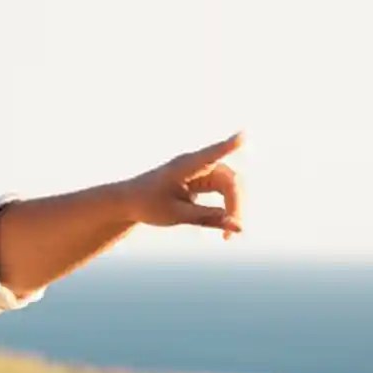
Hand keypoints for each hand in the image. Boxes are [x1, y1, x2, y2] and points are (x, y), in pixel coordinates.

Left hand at [123, 132, 244, 239]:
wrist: (128, 202)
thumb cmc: (147, 205)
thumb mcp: (176, 214)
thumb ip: (207, 218)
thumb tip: (238, 226)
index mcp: (185, 165)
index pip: (212, 154)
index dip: (230, 146)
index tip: (244, 135)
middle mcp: (196, 164)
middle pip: (230, 180)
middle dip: (236, 206)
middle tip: (229, 236)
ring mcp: (201, 171)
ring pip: (230, 187)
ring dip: (234, 209)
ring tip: (227, 237)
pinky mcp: (203, 180)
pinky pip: (223, 191)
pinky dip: (226, 209)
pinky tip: (224, 233)